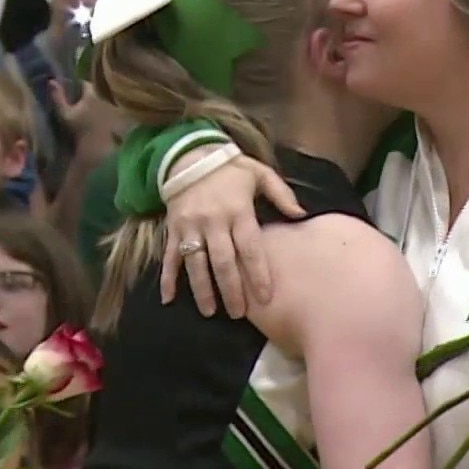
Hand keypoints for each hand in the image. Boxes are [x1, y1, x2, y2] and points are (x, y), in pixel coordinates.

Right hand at [50, 81, 124, 155]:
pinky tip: (90, 120)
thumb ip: (58, 97)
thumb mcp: (65, 113)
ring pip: (98, 102)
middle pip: (93, 93)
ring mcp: (108, 110)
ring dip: (91, 103)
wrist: (94, 145)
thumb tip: (51, 81)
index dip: (78, 84)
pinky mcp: (111, 120)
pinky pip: (103, 112)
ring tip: (82, 109)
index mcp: (91, 96)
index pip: (85, 84)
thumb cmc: (78, 128)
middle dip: (85, 94)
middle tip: (75, 98)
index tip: (71, 87)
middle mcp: (101, 100)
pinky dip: (97, 113)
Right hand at [160, 149, 304, 316]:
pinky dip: (167, 277)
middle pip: (223, 262)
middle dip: (231, 290)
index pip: (250, 248)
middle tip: (239, 314)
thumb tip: (301, 215)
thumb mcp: (259, 173)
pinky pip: (169, 256)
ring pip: (196, 263)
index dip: (257, 274)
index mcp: (238, 210)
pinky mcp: (173, 229)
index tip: (264, 298)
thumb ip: (281, 193)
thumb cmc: (230, 168)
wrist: (188, 154)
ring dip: (202, 289)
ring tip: (210, 312)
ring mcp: (190, 227)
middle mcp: (214, 221)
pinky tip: (168, 298)